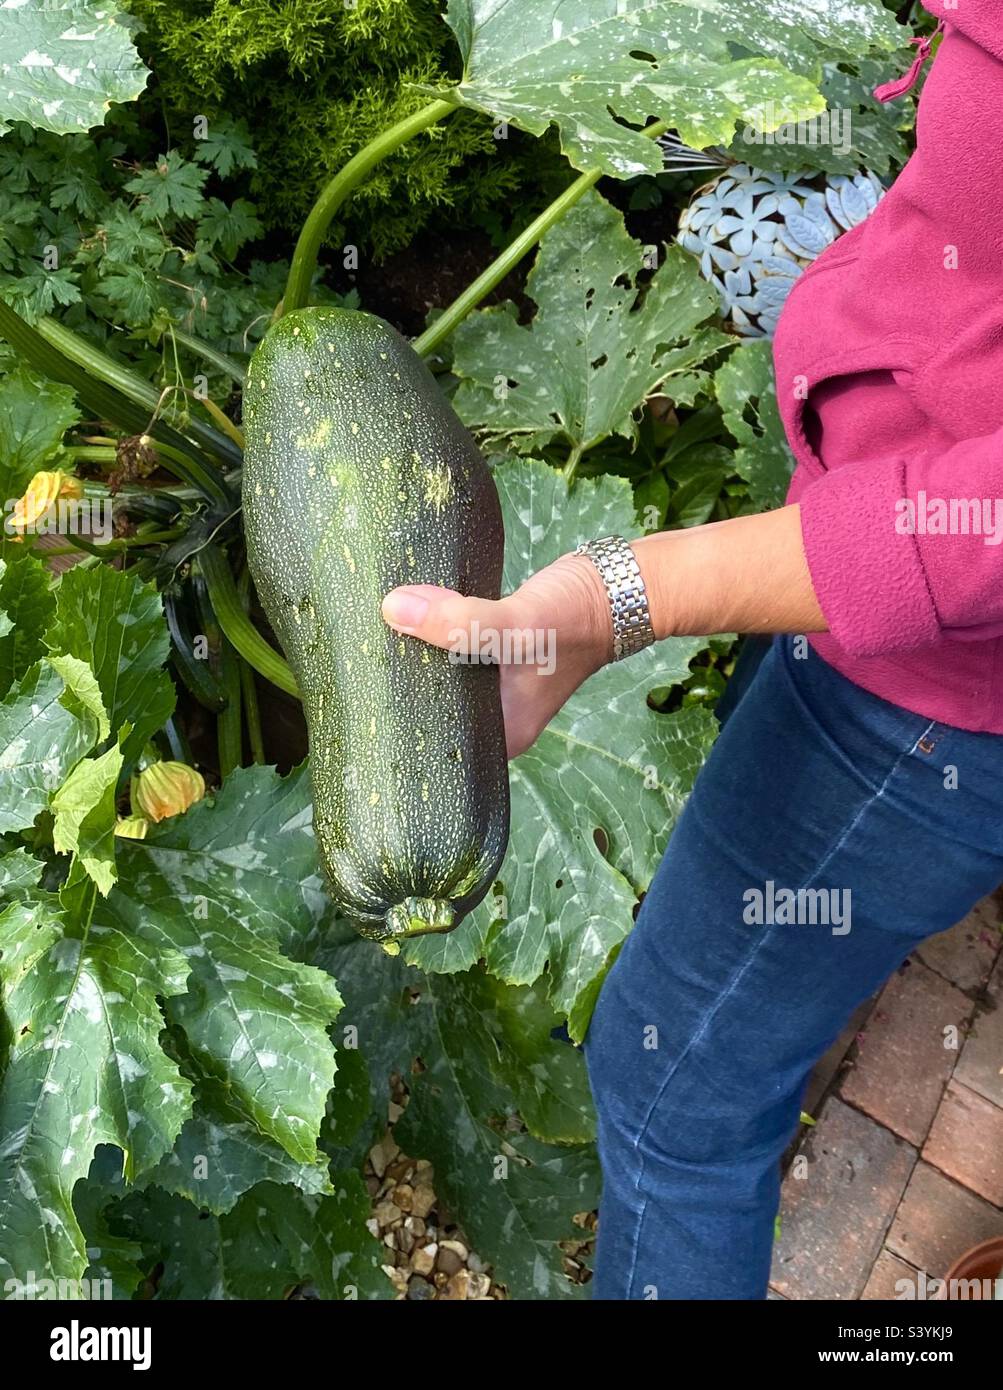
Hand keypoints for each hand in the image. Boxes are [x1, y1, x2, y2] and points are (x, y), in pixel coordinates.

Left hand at [382, 552, 612, 757]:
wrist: (616, 586)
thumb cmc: (576, 617)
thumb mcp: (516, 625)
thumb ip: (459, 623)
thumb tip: (394, 609)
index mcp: (502, 734)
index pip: (437, 742)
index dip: (400, 724)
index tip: (363, 695)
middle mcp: (497, 716)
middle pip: (435, 707)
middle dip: (402, 684)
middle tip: (360, 659)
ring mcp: (496, 684)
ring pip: (441, 675)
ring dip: (416, 654)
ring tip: (374, 636)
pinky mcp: (494, 652)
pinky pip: (452, 648)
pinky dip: (435, 633)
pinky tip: (407, 616)